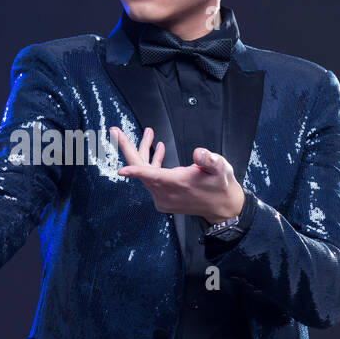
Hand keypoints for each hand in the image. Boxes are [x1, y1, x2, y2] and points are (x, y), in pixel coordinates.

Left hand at [107, 126, 244, 222]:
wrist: (222, 205)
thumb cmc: (220, 185)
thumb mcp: (220, 168)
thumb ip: (209, 160)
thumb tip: (199, 153)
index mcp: (177, 184)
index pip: (151, 176)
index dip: (135, 171)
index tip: (121, 169)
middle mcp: (166, 193)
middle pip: (141, 170)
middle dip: (129, 149)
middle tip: (116, 132)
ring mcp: (163, 197)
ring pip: (145, 173)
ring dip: (144, 153)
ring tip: (148, 134)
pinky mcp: (164, 198)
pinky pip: (151, 179)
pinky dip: (152, 164)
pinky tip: (158, 150)